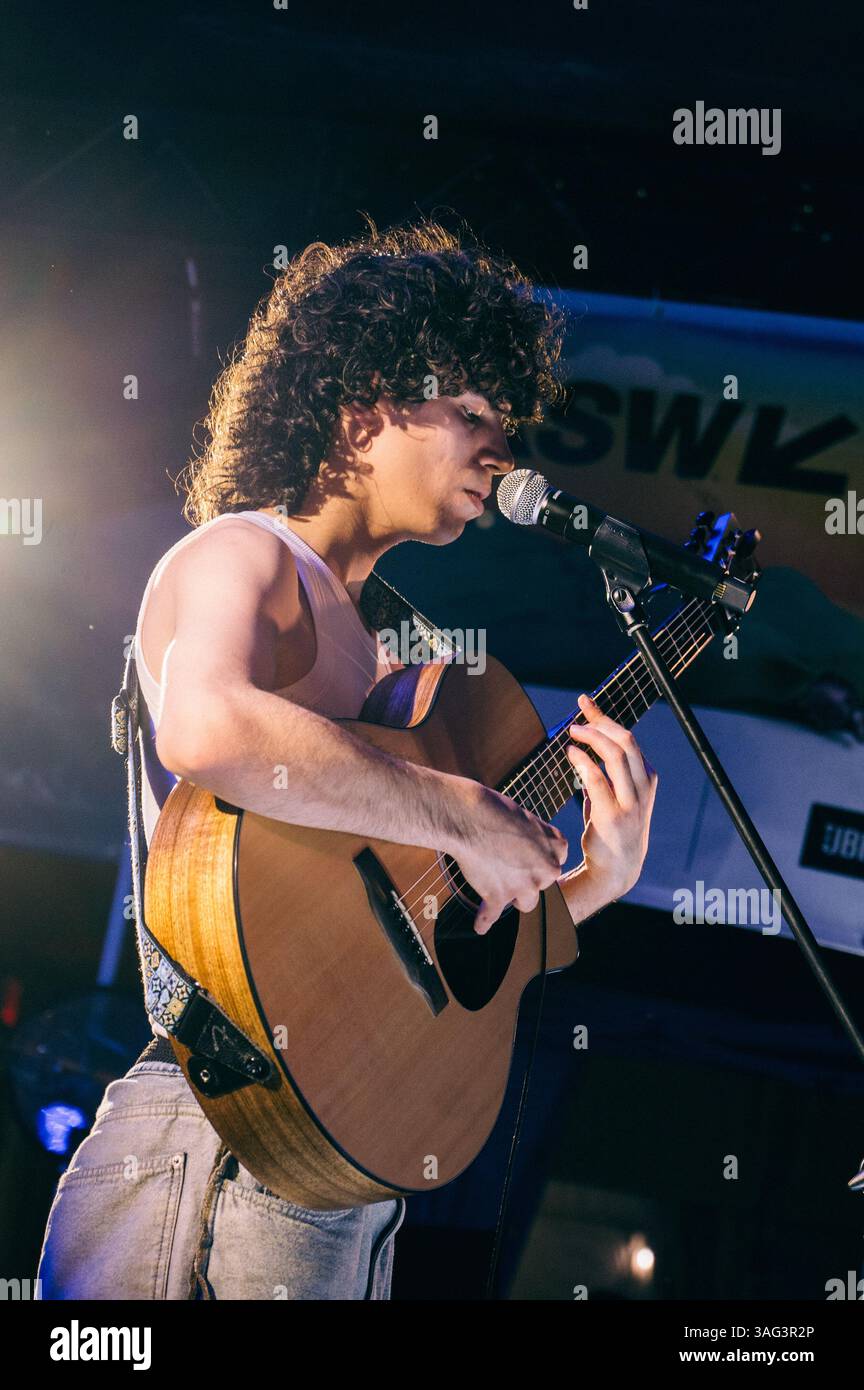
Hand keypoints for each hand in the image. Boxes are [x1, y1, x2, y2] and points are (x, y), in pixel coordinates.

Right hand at [452, 783, 568, 935]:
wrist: (470, 817)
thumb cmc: (494, 810)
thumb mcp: (525, 818)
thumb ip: (532, 838)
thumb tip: (525, 846)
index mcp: (557, 847)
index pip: (555, 862)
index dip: (538, 860)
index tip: (526, 858)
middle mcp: (546, 869)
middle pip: (542, 883)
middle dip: (528, 878)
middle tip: (508, 867)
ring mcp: (524, 885)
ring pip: (526, 903)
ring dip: (513, 898)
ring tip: (499, 893)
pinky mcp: (499, 896)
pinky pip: (492, 915)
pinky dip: (485, 920)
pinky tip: (481, 925)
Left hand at [565, 694, 657, 904]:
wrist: (617, 869)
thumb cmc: (612, 827)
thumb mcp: (617, 794)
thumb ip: (607, 772)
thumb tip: (585, 743)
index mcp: (646, 778)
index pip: (628, 738)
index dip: (605, 717)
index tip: (585, 703)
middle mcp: (642, 787)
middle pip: (625, 741)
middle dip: (600, 722)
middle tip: (576, 719)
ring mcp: (631, 802)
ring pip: (615, 756)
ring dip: (592, 738)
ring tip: (572, 732)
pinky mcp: (613, 817)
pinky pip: (598, 780)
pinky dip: (584, 762)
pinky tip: (571, 754)